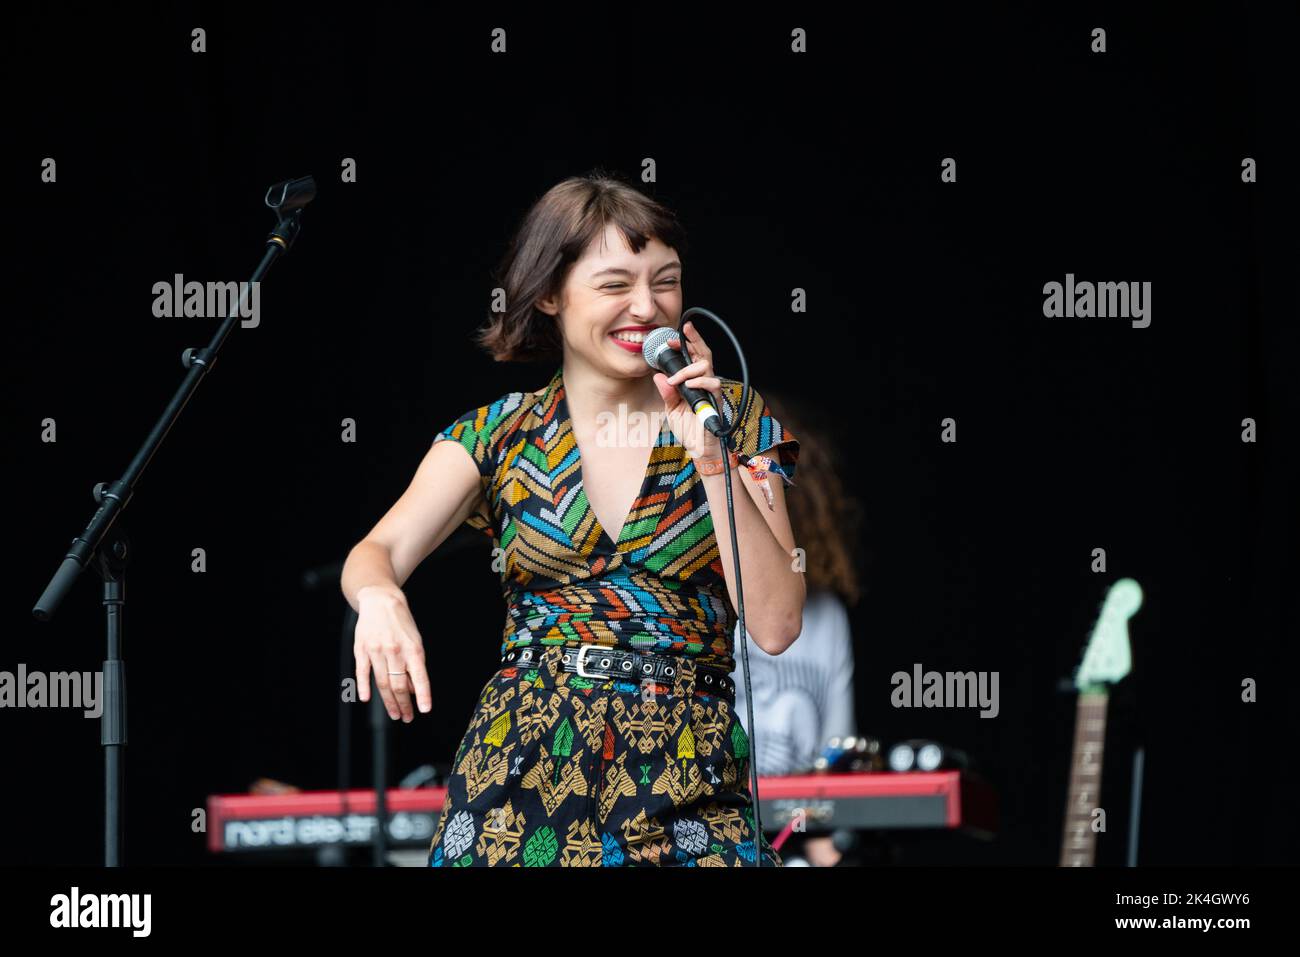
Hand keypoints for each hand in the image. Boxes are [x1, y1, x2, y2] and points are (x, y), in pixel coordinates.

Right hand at [354, 584, 431, 721]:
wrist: (381, 601)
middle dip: (404, 704)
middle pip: (399, 685)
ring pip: (382, 682)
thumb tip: (414, 689)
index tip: (424, 710)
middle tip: (406, 717)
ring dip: (389, 701)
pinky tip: (366, 698)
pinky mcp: (362, 649)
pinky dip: (364, 686)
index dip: (423, 695)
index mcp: (413, 649)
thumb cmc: (401, 623)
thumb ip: (414, 665)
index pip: (420, 677)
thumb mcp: (415, 641)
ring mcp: (377, 650)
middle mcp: (395, 651)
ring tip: (394, 713)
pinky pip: (363, 672)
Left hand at [651, 321, 723, 460]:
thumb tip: (659, 377)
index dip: (684, 345)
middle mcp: (704, 383)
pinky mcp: (716, 400)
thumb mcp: (672, 410)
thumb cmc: (689, 429)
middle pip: (704, 354)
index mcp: (693, 382)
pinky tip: (689, 385)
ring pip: (706, 366)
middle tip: (683, 332)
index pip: (692, 357)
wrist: (700, 449)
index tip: (670, 340)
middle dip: (694, 340)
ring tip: (677, 379)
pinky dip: (699, 381)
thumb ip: (667, 394)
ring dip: (689, 369)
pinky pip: (712, 384)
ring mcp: (711, 390)